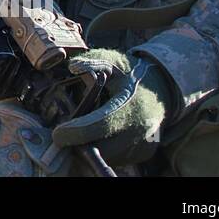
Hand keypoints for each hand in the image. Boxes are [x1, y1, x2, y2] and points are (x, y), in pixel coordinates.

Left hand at [51, 48, 176, 165]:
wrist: (161, 88)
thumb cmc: (129, 73)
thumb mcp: (111, 60)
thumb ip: (92, 61)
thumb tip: (73, 67)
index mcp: (128, 104)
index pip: (99, 125)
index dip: (75, 132)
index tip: (57, 134)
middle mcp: (139, 128)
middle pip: (101, 148)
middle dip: (80, 143)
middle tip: (67, 133)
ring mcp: (143, 143)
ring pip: (109, 156)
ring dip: (93, 146)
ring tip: (86, 129)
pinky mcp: (144, 153)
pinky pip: (118, 159)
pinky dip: (106, 149)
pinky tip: (102, 134)